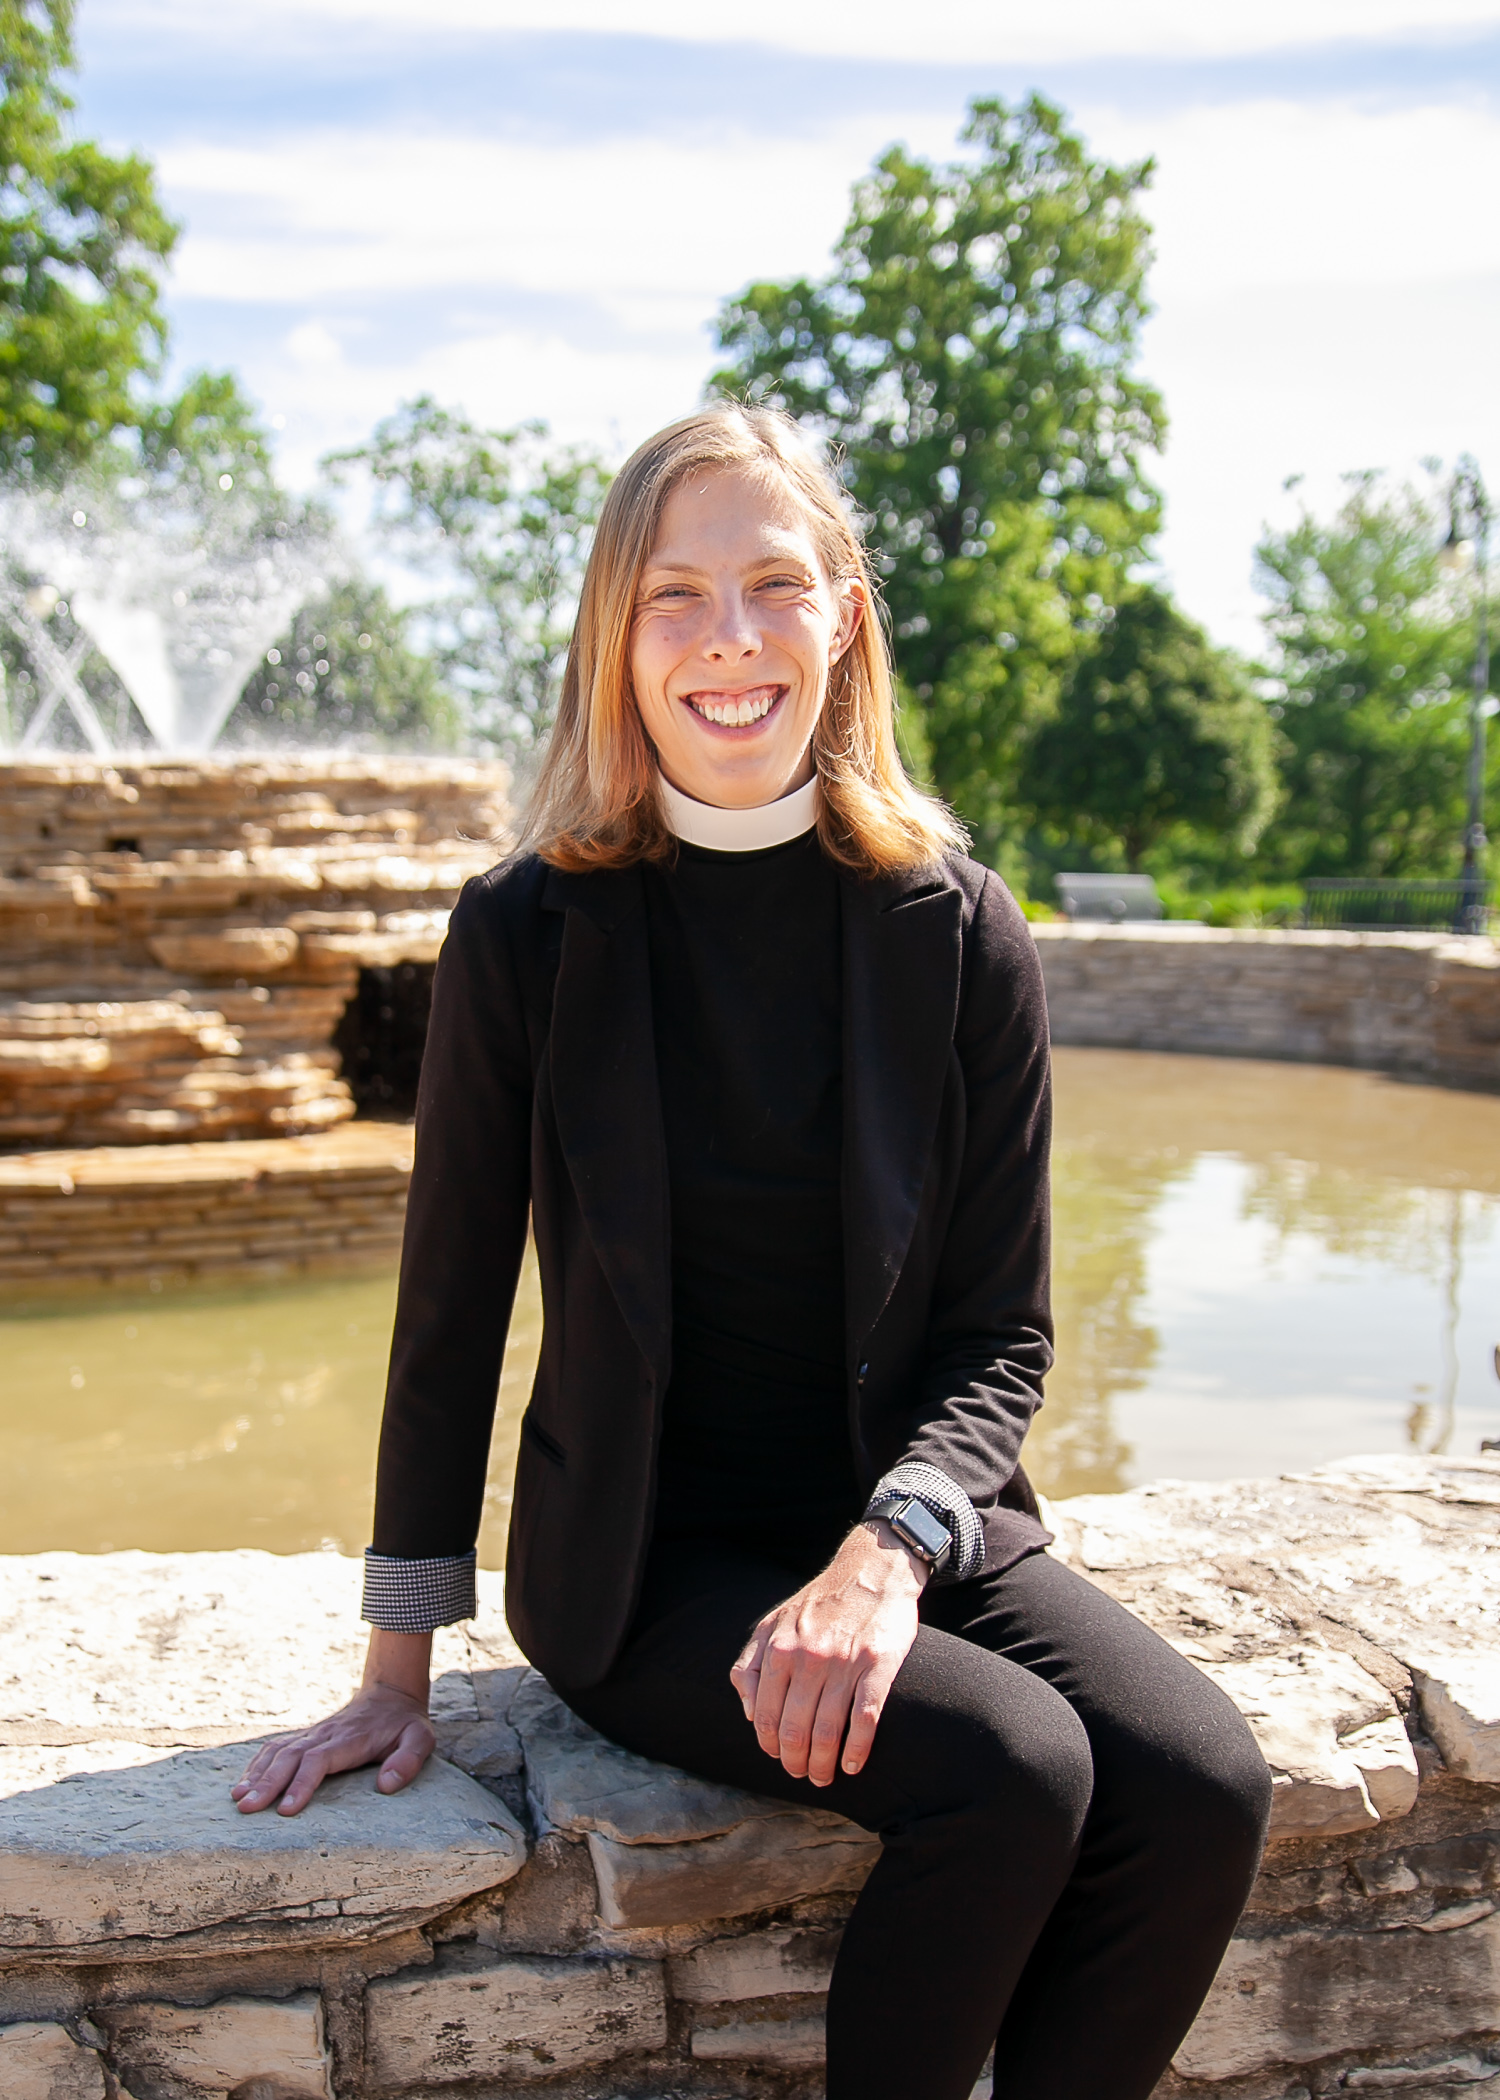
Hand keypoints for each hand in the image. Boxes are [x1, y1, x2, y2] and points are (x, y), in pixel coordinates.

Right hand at [232, 1629, 434, 1815]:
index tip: (286, 1810)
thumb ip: (408, 1761)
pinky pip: (277, 1747)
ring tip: (238, 1799)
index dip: (301, 1784)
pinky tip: (244, 1783)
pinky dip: (257, 1764)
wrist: (391, 1694)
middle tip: (247, 1809)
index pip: (319, 1760)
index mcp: (351, 1739)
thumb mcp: (421, 1739)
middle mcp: (326, 1734)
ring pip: (279, 1751)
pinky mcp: (307, 1736)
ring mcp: (314, 1733)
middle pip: (290, 1757)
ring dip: (257, 1774)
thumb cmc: (406, 1724)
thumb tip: (385, 1786)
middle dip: (267, 1783)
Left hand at [730, 1522, 926, 1787]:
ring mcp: (844, 1663)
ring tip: (824, 1777)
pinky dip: (857, 1750)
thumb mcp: (772, 1622)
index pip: (765, 1716)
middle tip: (803, 1775)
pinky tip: (853, 1764)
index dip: (770, 1746)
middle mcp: (808, 1657)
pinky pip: (865, 1720)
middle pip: (795, 1730)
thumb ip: (750, 1664)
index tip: (779, 1759)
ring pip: (828, 1732)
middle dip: (796, 1763)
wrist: (872, 1570)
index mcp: (778, 1649)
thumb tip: (748, 1713)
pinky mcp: (878, 1665)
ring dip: (824, 1765)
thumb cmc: (819, 1603)